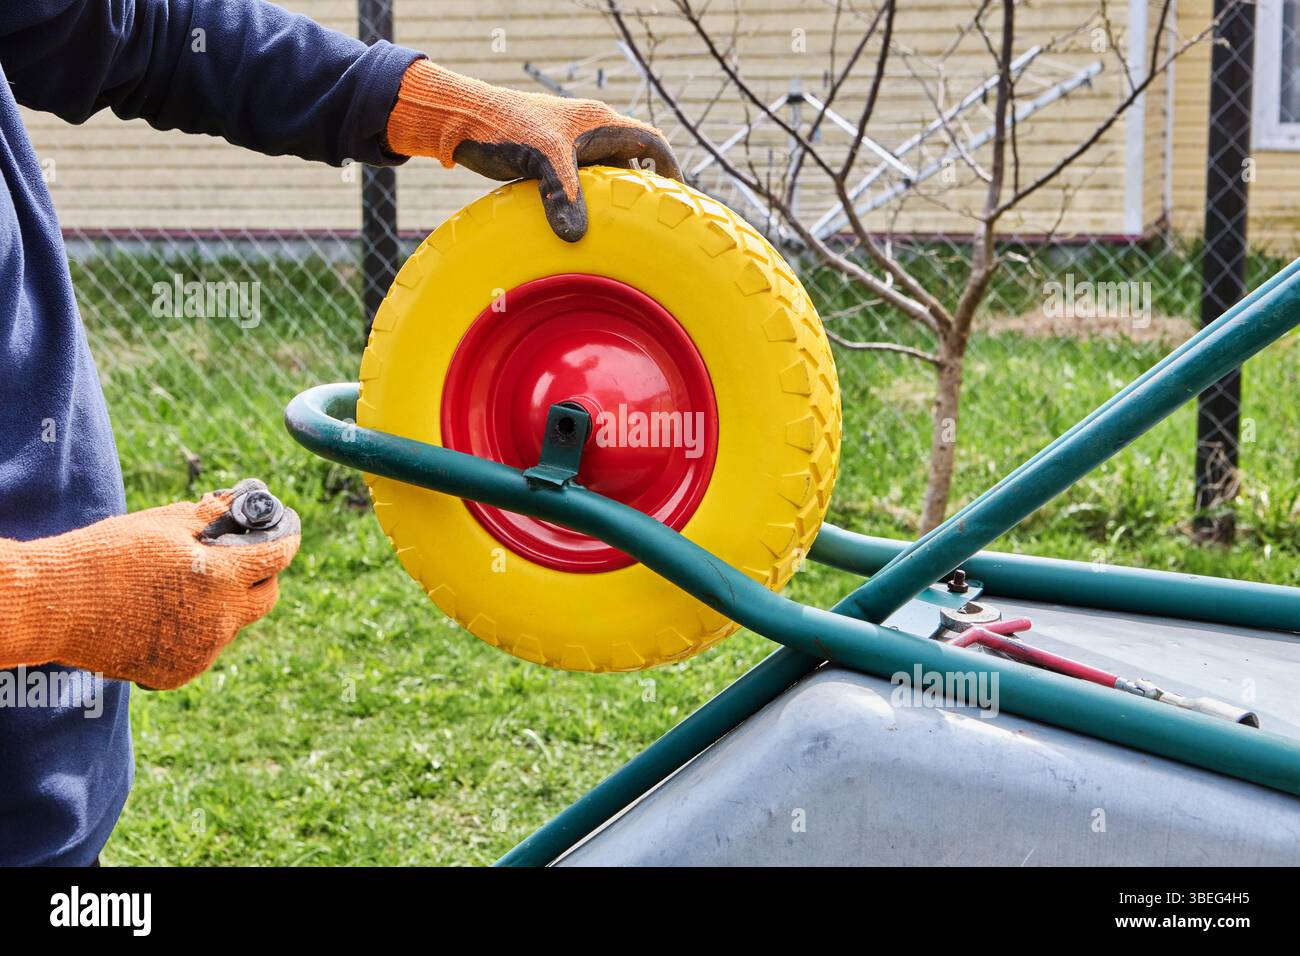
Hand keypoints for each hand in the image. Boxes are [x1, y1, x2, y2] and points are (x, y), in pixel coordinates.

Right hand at [0, 480, 299, 689]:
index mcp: (222, 577)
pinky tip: (163, 616)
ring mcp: (202, 651)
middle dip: (261, 577)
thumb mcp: (164, 524)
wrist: (55, 605)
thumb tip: (239, 505)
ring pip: (232, 624)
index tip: (286, 532)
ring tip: (182, 587)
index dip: (286, 540)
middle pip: (265, 598)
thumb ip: (211, 517)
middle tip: (242, 562)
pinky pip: (203, 649)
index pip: (277, 557)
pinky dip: (195, 632)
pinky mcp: (179, 673)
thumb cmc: (108, 556)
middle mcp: (220, 619)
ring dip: (222, 605)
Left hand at [386, 59, 682, 240]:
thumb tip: (576, 238)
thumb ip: (563, 199)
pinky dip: (584, 205)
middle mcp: (588, 132)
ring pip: (603, 175)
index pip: (650, 142)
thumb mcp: (542, 161)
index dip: (669, 168)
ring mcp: (567, 147)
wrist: (461, 119)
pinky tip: (580, 229)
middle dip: (642, 190)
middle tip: (652, 223)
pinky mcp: (547, 161)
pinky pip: (578, 185)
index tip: (678, 198)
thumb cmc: (504, 126)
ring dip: (612, 200)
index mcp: (598, 122)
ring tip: (622, 232)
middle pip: (630, 161)